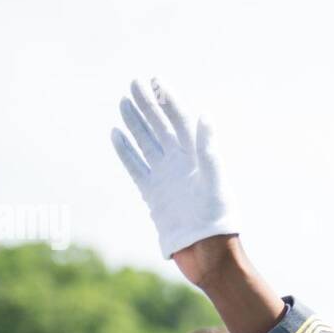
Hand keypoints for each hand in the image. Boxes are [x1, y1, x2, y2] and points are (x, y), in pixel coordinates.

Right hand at [111, 78, 237, 259]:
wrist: (205, 251)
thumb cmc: (217, 218)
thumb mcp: (215, 181)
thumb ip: (207, 149)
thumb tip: (204, 116)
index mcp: (196, 156)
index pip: (180, 121)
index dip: (168, 100)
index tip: (156, 80)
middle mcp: (180, 163)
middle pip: (160, 127)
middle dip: (148, 104)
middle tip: (134, 82)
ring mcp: (165, 177)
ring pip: (146, 143)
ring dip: (135, 122)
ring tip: (124, 101)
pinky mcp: (152, 193)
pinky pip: (135, 167)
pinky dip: (125, 151)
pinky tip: (116, 134)